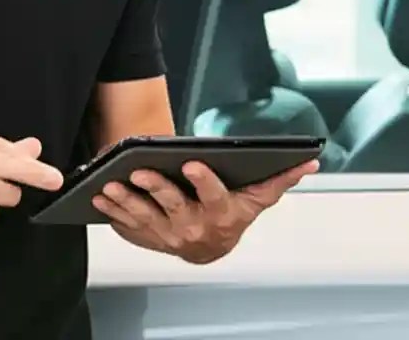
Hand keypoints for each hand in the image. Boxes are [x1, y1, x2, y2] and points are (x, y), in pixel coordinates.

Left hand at [93, 159, 317, 263]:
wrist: (210, 248)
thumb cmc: (233, 214)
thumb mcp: (257, 200)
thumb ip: (279, 179)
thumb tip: (309, 160)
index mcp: (220, 213)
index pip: (213, 196)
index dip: (202, 181)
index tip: (190, 163)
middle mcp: (193, 227)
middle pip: (172, 205)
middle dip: (155, 187)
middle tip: (139, 171)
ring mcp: (166, 235)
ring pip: (143, 216)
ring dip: (125, 200)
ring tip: (110, 183)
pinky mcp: (145, 236)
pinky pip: (125, 224)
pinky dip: (111, 210)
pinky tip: (99, 195)